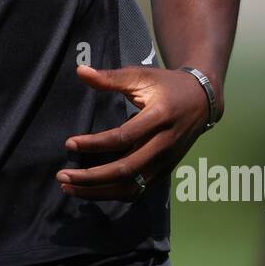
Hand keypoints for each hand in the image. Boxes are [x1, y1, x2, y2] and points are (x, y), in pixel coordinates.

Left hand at [56, 64, 213, 199]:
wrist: (202, 100)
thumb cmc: (167, 85)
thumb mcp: (141, 76)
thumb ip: (110, 77)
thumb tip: (79, 71)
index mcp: (159, 117)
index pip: (123, 137)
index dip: (95, 144)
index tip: (69, 144)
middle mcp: (164, 144)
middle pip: (126, 170)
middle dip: (91, 177)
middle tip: (62, 176)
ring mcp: (166, 161)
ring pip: (131, 187)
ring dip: (98, 192)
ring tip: (70, 188)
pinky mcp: (164, 171)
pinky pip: (137, 190)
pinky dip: (113, 194)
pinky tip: (90, 191)